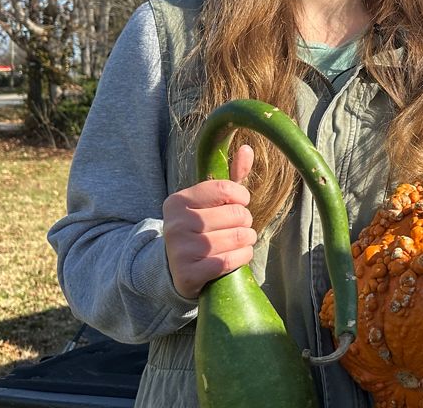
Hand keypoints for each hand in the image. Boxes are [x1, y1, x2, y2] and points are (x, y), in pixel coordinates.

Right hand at [162, 144, 257, 298]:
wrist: (177, 269)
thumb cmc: (201, 230)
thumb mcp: (211, 202)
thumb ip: (231, 176)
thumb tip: (247, 148)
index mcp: (178, 201)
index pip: (225, 188)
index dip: (242, 197)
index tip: (240, 203)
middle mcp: (175, 223)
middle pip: (236, 215)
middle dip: (246, 222)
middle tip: (238, 227)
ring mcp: (180, 250)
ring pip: (237, 238)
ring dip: (247, 241)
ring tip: (239, 242)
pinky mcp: (187, 274)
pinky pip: (230, 261)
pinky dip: (242, 258)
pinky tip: (237, 257)